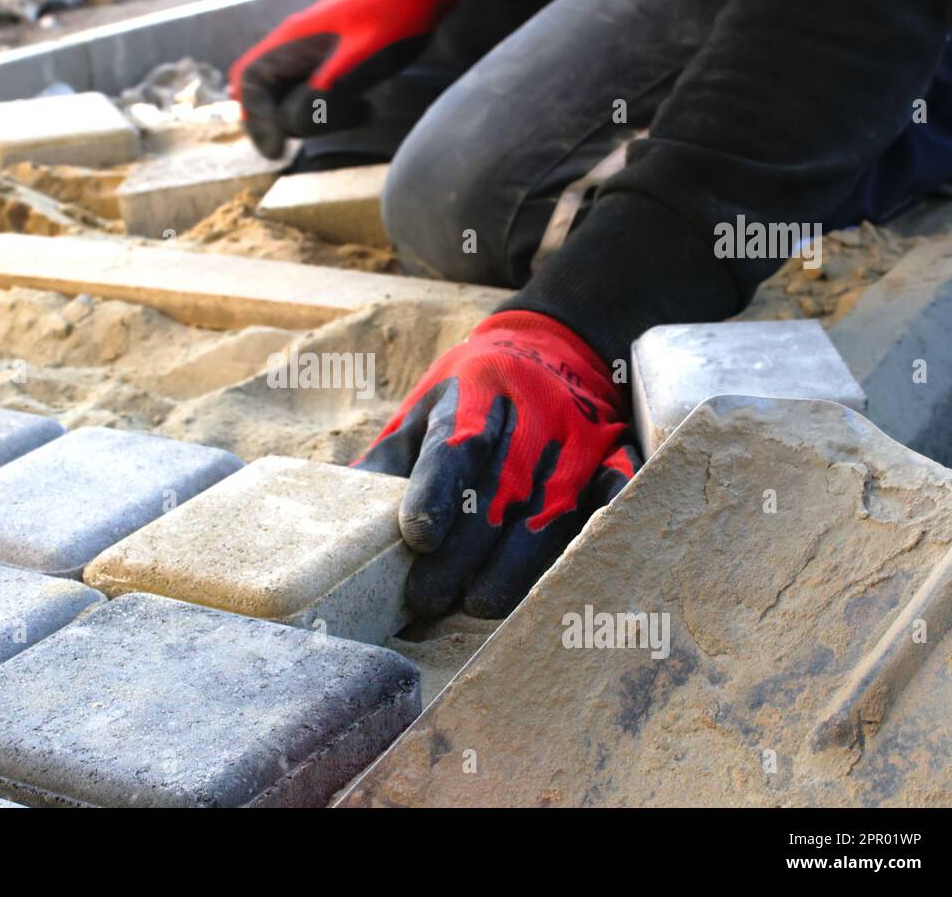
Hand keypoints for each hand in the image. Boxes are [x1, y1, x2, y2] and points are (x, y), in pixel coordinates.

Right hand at [229, 0, 458, 157]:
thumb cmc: (391, 20)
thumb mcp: (359, 60)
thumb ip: (324, 92)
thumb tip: (291, 124)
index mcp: (291, 42)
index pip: (250, 83)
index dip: (256, 119)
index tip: (277, 150)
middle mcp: (292, 50)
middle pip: (270, 100)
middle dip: (298, 121)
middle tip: (339, 117)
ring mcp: (308, 60)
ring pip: (294, 105)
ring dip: (325, 119)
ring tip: (361, 109)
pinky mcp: (325, 70)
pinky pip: (317, 102)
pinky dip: (336, 114)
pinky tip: (363, 108)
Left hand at [355, 311, 639, 618]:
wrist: (553, 345)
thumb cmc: (471, 393)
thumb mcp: (421, 411)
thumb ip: (388, 463)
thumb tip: (335, 520)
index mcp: (476, 391)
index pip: (455, 445)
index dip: (436, 491)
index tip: (418, 536)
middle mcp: (532, 411)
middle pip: (499, 489)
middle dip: (463, 551)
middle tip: (429, 599)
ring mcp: (580, 433)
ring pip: (551, 506)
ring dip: (516, 562)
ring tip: (479, 604)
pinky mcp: (615, 453)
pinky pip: (616, 493)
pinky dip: (600, 529)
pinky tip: (574, 571)